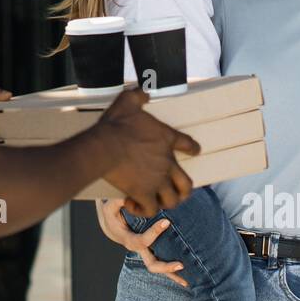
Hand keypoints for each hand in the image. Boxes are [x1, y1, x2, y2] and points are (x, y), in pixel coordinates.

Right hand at [90, 88, 196, 216]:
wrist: (104, 147)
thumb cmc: (116, 125)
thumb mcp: (128, 102)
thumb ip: (138, 96)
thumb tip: (143, 91)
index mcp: (166, 139)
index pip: (188, 144)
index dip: (192, 148)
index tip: (195, 151)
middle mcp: (167, 163)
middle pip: (186, 184)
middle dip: (183, 191)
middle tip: (175, 191)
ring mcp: (157, 181)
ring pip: (172, 200)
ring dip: (165, 202)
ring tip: (156, 201)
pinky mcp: (143, 193)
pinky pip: (149, 209)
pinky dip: (142, 210)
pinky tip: (132, 204)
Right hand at [94, 198, 188, 287]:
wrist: (110, 223)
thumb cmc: (111, 213)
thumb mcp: (110, 206)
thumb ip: (118, 202)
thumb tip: (128, 198)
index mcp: (128, 239)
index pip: (141, 241)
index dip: (153, 234)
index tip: (166, 222)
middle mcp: (138, 248)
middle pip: (151, 264)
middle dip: (166, 266)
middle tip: (181, 264)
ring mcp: (145, 251)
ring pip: (159, 266)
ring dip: (172, 274)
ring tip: (188, 280)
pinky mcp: (151, 249)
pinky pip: (162, 261)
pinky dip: (172, 269)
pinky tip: (185, 275)